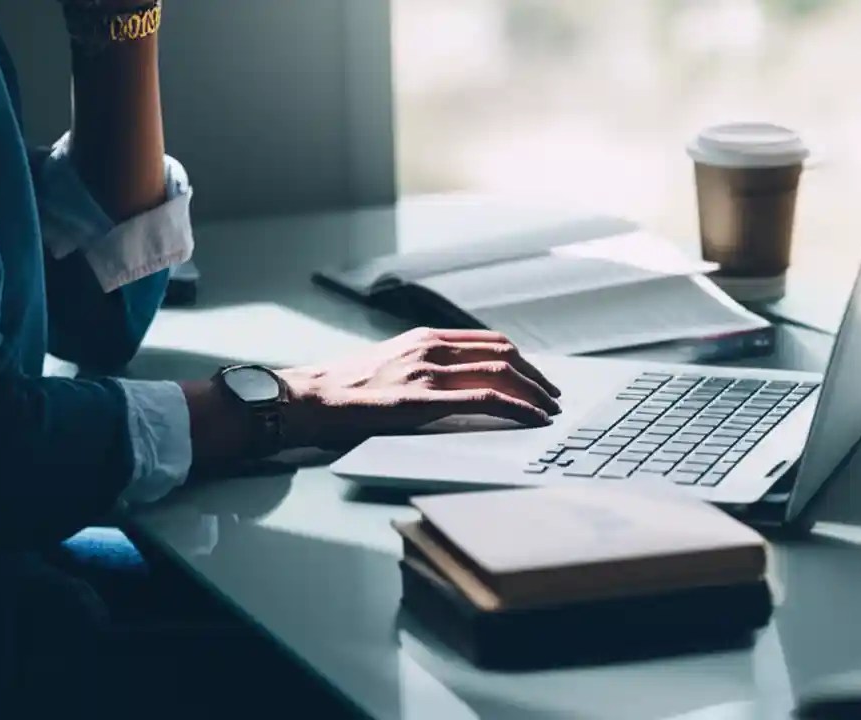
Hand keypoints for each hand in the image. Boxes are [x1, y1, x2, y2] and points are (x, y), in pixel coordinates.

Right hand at [278, 328, 562, 449]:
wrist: (307, 398)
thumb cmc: (343, 389)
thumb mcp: (389, 364)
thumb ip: (423, 367)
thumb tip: (458, 384)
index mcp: (424, 337)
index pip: (489, 341)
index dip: (521, 360)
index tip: (538, 378)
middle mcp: (431, 347)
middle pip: (503, 353)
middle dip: (536, 376)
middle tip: (553, 397)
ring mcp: (428, 371)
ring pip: (501, 372)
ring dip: (534, 393)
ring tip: (550, 411)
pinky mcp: (423, 400)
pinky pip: (484, 398)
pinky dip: (517, 407)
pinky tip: (532, 419)